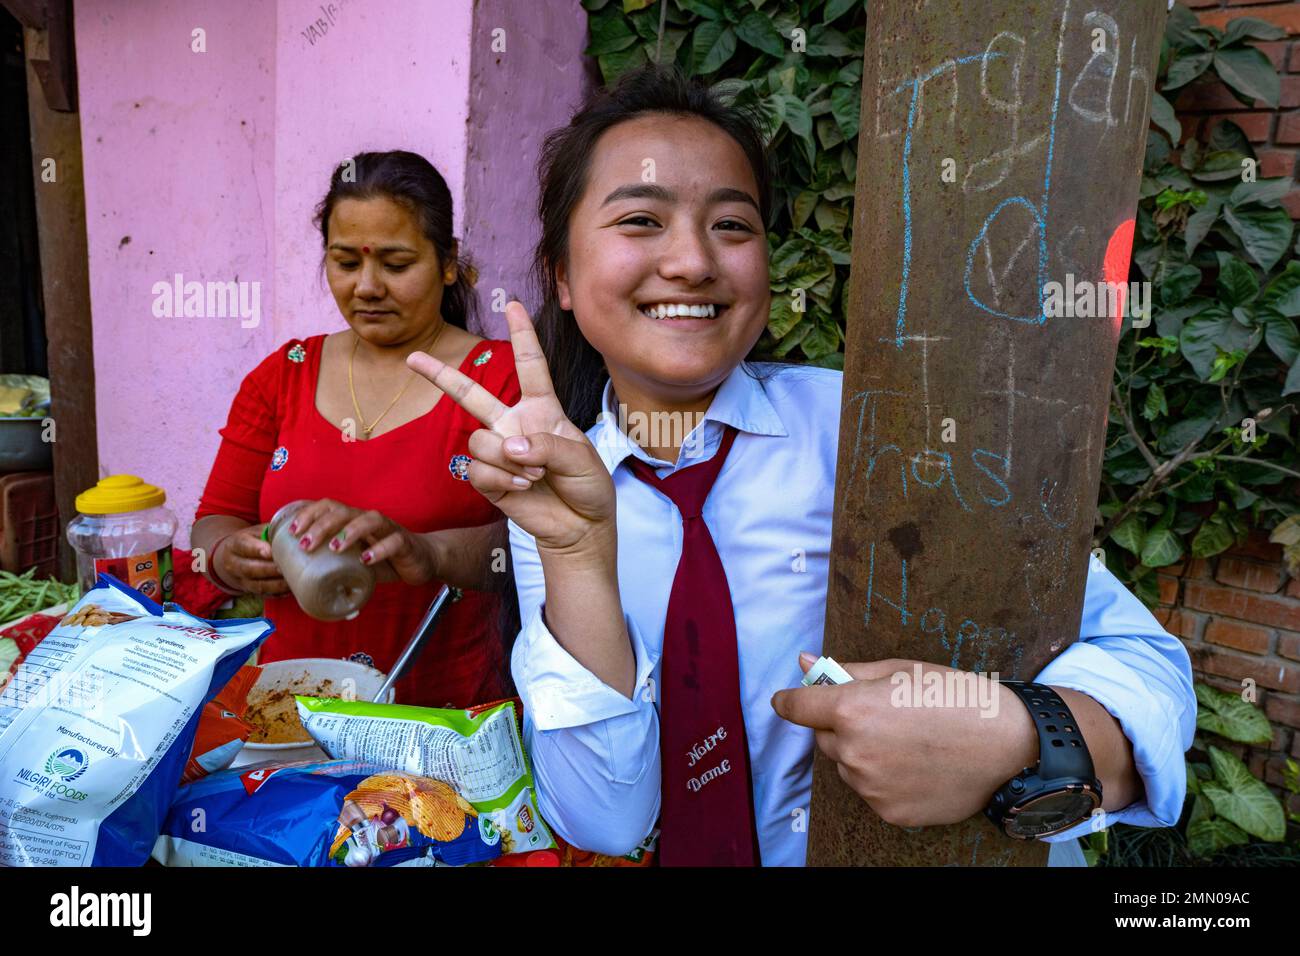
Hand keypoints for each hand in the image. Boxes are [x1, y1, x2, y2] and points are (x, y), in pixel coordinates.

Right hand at [212, 524, 288, 595]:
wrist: (235, 558)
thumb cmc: (253, 540)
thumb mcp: (257, 531)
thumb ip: (271, 532)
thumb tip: (292, 534)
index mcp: (235, 544)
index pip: (243, 546)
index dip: (256, 549)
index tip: (270, 552)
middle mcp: (234, 564)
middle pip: (249, 569)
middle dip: (268, 569)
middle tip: (284, 568)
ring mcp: (241, 580)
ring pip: (257, 585)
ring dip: (276, 584)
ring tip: (292, 579)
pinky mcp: (251, 591)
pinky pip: (265, 594)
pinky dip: (279, 592)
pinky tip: (291, 588)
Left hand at [286, 498, 430, 585]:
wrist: (425, 560)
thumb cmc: (386, 560)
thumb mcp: (356, 563)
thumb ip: (335, 566)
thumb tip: (300, 580)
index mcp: (354, 522)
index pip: (328, 507)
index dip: (308, 514)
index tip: (291, 531)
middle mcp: (369, 520)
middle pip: (342, 511)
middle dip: (321, 525)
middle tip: (305, 544)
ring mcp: (388, 529)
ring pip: (368, 519)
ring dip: (349, 531)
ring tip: (334, 547)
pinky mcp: (405, 542)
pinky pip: (393, 541)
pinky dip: (379, 549)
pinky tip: (367, 559)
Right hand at [406, 301, 615, 558]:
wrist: (580, 528)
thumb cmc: (587, 487)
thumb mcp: (581, 459)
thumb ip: (547, 446)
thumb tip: (510, 446)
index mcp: (542, 409)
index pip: (531, 366)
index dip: (522, 335)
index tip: (513, 306)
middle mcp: (514, 425)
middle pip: (471, 394)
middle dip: (440, 376)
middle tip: (412, 359)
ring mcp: (499, 451)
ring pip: (479, 440)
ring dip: (508, 459)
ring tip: (534, 474)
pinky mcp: (488, 479)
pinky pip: (478, 470)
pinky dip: (502, 479)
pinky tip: (522, 488)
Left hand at [770, 655, 1037, 827]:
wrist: (1010, 745)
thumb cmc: (956, 697)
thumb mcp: (901, 671)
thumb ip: (846, 671)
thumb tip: (804, 662)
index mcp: (852, 710)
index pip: (797, 707)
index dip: (790, 700)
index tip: (785, 700)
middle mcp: (855, 752)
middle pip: (824, 737)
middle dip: (841, 725)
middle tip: (881, 715)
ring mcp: (871, 787)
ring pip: (848, 765)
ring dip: (862, 753)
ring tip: (907, 741)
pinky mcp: (890, 811)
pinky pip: (871, 791)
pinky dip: (884, 779)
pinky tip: (917, 765)